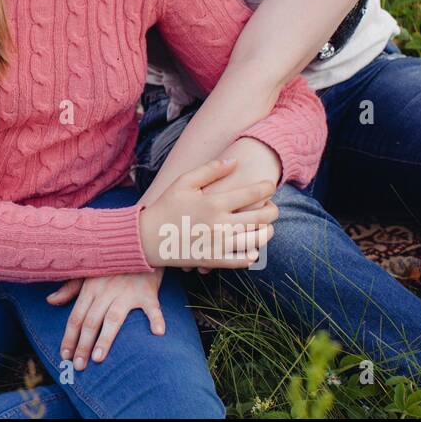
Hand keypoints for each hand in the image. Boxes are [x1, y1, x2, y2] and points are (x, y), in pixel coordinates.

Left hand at [46, 268, 165, 369]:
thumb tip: (50, 301)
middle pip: (91, 321)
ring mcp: (126, 292)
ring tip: (97, 358)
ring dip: (105, 338)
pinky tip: (157, 332)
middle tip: (78, 366)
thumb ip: (70, 288)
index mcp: (90, 288)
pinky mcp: (147, 292)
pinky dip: (156, 319)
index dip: (69, 337)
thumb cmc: (112, 262)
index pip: (76, 317)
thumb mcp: (88, 271)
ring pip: (113, 318)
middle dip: (82, 345)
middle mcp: (105, 291)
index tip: (64, 355)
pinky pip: (152, 307)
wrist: (137, 243)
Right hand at [139, 158, 277, 268]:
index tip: (270, 185)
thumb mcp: (184, 182)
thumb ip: (210, 170)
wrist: (148, 238)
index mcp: (214, 203)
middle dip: (273, 210)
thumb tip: (235, 161)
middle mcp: (220, 224)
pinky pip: (243, 260)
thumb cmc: (166, 206)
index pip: (252, 194)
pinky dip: (253, 253)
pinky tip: (253, 247)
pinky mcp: (215, 260)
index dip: (267, 188)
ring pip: (257, 240)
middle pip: (261, 218)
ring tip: (267, 227)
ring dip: (267, 232)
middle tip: (273, 207)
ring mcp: (219, 244)